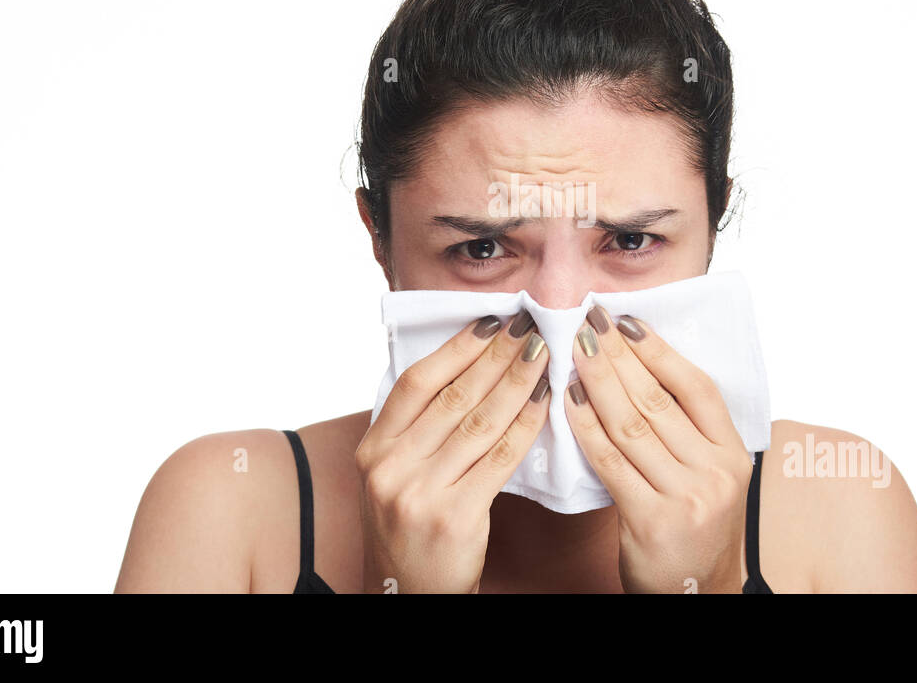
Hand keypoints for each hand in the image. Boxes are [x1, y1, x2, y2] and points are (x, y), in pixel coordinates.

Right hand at [355, 310, 550, 592]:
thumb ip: (416, 428)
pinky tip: (545, 402)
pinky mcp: (453, 517)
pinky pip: (499, 459)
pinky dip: (526, 426)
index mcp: (372, 449)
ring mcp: (419, 493)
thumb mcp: (393, 474)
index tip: (491, 321)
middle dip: (496, 357)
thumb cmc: (409, 528)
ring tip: (543, 356)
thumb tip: (467, 366)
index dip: (456, 349)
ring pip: (479, 423)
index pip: (416, 383)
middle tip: (530, 328)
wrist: (411, 595)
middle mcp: (389, 468)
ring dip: (517, 383)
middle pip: (452, 397)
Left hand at [564, 306, 752, 593]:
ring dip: (598, 382)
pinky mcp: (652, 521)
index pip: (698, 388)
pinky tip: (569, 400)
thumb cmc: (695, 529)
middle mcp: (716, 473)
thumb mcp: (711, 477)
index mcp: (735, 455)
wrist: (696, 596)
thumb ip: (687, 432)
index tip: (627, 322)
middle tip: (589, 323)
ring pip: (632, 425)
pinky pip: (610, 461)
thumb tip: (637, 367)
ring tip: (574, 352)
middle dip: (619, 357)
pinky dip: (586, 426)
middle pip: (659, 401)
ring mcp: (686, 498)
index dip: (661, 351)